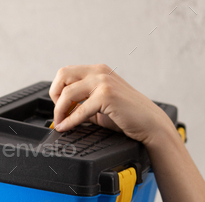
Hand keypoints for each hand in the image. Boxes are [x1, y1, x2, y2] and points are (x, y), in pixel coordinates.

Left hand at [49, 64, 175, 145]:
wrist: (150, 124)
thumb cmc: (129, 117)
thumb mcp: (102, 107)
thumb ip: (84, 105)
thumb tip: (66, 112)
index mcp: (98, 71)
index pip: (66, 73)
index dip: (58, 90)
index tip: (60, 108)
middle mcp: (99, 71)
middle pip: (62, 75)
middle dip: (54, 96)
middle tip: (57, 114)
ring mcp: (103, 81)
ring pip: (68, 91)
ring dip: (59, 110)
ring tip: (60, 123)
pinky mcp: (106, 95)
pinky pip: (80, 109)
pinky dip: (70, 120)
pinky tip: (66, 127)